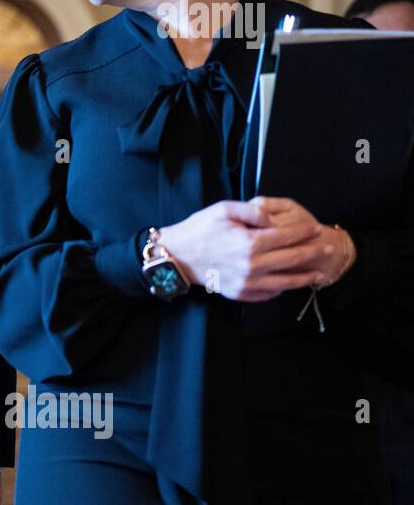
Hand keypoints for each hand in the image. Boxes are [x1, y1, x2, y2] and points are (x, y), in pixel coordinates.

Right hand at [157, 196, 352, 301]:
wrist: (176, 255)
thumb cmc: (199, 229)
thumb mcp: (223, 209)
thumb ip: (252, 211)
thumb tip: (273, 219)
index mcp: (249, 243)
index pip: (286, 236)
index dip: (303, 232)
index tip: (315, 228)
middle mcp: (252, 265)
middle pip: (292, 259)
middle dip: (312, 252)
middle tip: (328, 248)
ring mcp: (246, 282)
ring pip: (285, 282)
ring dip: (304, 277)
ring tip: (319, 273)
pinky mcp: (240, 293)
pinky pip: (268, 294)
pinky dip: (282, 289)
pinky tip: (289, 283)